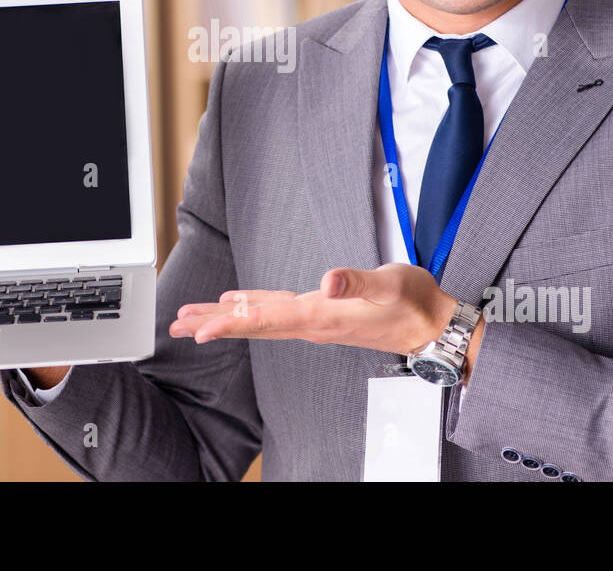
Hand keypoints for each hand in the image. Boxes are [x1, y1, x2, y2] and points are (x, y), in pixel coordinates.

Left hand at [168, 263, 478, 363]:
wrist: (434, 326)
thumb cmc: (415, 303)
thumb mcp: (390, 284)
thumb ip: (358, 282)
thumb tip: (328, 281)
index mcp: (321, 315)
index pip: (266, 319)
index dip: (230, 323)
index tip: (198, 330)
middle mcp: (312, 323)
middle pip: (254, 325)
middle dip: (214, 324)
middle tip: (177, 326)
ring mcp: (317, 321)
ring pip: (262, 320)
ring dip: (227, 319)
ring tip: (195, 318)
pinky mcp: (324, 315)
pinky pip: (278, 314)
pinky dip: (254, 309)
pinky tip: (240, 304)